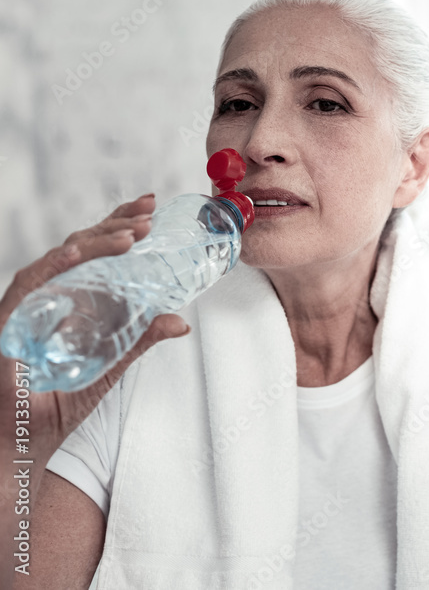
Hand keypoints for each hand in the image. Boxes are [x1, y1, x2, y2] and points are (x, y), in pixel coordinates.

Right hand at [1, 194, 189, 459]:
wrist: (16, 450)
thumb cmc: (53, 411)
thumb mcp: (106, 369)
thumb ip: (137, 340)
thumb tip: (180, 322)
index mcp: (64, 302)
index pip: (90, 254)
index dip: (116, 226)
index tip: (148, 208)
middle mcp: (42, 299)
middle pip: (76, 248)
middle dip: (113, 225)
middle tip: (148, 214)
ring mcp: (21, 309)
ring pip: (56, 261)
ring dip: (94, 242)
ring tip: (131, 234)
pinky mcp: (4, 326)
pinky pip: (27, 287)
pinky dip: (53, 267)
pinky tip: (79, 251)